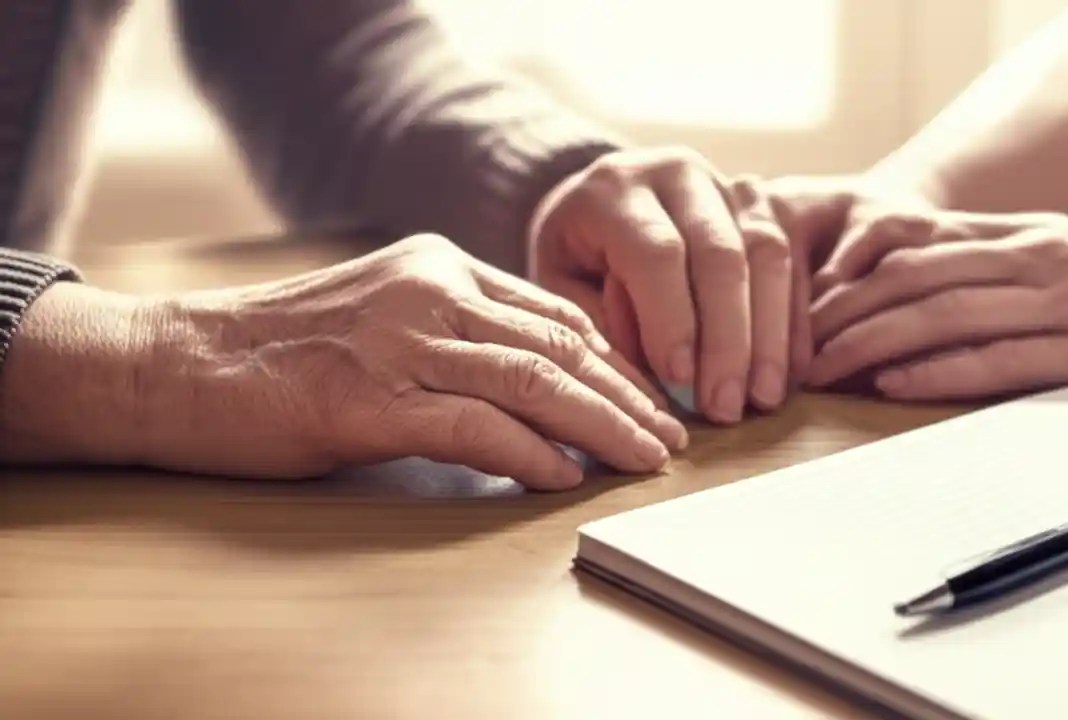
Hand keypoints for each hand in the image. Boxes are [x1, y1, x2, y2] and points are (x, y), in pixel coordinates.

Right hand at [2, 236, 686, 489]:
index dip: (613, 360)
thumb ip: (455, 332)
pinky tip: (564, 475)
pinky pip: (475, 426)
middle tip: (669, 436)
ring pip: (534, 382)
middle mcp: (429, 291)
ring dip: (603, 425)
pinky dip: (529, 454)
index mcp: (438, 266)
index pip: (554, 313)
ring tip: (644, 458)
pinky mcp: (369, 400)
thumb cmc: (282, 349)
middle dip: (626, 395)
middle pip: (560, 346)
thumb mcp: (382, 312)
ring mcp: (400, 343)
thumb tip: (535, 384)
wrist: (178, 362)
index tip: (647, 398)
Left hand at [530, 147, 806, 423]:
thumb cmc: (576, 256)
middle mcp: (678, 173)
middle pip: (720, 253)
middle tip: (726, 407)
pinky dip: (791, 321)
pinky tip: (789, 373)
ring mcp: (726, 184)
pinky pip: (790, 262)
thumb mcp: (564, 288)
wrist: (601, 202)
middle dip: (728, 339)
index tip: (680, 379)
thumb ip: (605, 325)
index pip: (656, 253)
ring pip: (764, 255)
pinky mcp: (763, 204)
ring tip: (764, 398)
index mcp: (615, 189)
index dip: (672, 318)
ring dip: (769, 335)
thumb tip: (669, 379)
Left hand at [805, 210, 1067, 397]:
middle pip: (915, 279)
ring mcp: (1064, 300)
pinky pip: (1002, 359)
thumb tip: (926, 282)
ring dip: (873, 342)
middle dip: (844, 312)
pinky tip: (894, 384)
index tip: (806, 307)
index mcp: (1024, 236)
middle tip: (793, 346)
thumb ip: (1001, 262)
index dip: (852, 277)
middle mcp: (1035, 258)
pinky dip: (941, 372)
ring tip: (822, 368)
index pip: (915, 247)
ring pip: (946, 314)